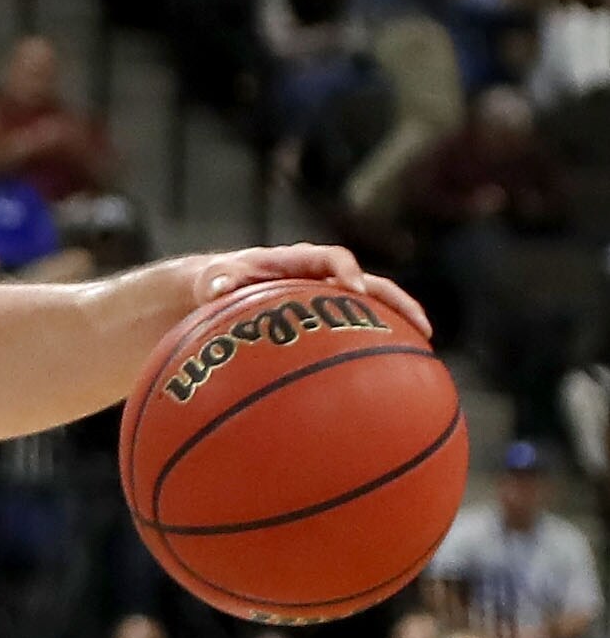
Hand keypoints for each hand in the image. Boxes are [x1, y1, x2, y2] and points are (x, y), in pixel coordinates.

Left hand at [189, 240, 428, 338]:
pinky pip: (355, 336)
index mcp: (300, 261)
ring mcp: (329, 302)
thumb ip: (217, 280)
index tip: (351, 288)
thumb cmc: (216, 284)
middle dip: (397, 303)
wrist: (216, 292)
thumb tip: (216, 287)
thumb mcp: (212, 280)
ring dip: (400, 326)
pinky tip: (389, 381)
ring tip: (426, 351)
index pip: (332, 257)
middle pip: (371, 285)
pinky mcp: (327, 324)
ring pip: (373, 311)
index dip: (345, 269)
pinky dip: (373, 352)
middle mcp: (323, 278)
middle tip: (422, 325)